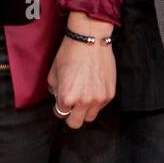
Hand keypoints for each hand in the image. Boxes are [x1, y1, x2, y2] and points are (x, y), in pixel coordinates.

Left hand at [46, 11, 114, 128]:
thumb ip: (54, 89)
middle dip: (72, 115)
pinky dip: (97, 100)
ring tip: (84, 95)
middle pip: (76, 123)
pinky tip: (94, 87)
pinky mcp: (110, 94)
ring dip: (85, 110)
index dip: (60, 107)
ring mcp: (98, 99)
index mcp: (66, 98)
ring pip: (90, 116)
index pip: (60, 114)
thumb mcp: (54, 72)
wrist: (91, 39)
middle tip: (72, 105)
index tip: (62, 102)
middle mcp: (83, 102)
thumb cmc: (70, 53)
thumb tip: (57, 97)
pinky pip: (102, 106)